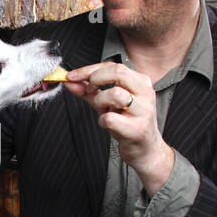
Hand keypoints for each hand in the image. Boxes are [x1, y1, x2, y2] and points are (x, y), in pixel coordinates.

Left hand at [64, 62, 175, 194]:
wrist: (145, 149)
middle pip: (117, 72)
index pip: (114, 66)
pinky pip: (110, 118)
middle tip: (89, 90)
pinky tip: (108, 125)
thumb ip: (89, 91)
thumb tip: (70, 81)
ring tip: (103, 110)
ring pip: (115, 94)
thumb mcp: (108, 103)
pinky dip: (102, 121)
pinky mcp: (137, 129)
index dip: (89, 69)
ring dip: (100, 101)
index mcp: (141, 82)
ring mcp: (143, 111)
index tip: (72, 75)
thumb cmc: (127, 123)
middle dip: (95, 79)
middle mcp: (146, 93)